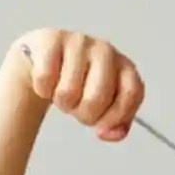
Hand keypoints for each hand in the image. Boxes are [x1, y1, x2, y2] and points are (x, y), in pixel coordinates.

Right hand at [8, 28, 143, 141]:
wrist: (44, 60)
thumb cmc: (81, 85)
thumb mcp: (105, 106)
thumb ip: (115, 123)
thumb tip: (112, 134)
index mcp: (126, 68)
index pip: (131, 94)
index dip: (115, 117)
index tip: (100, 130)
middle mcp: (106, 51)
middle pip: (97, 98)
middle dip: (84, 115)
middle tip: (78, 110)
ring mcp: (80, 42)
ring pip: (68, 92)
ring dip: (63, 103)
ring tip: (64, 94)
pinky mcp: (52, 40)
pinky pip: (45, 78)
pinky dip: (43, 89)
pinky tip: (48, 82)